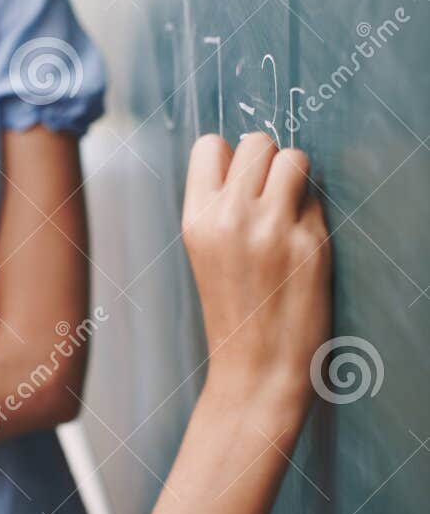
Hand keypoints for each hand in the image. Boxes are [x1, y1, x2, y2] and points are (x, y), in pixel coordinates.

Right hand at [181, 133, 331, 422]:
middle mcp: (231, 218)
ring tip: (289, 212)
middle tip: (271, 197)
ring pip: (294, 157)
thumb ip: (219, 206)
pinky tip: (302, 246)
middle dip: (268, 162)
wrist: (258, 371)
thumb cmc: (233, 313)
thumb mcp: (204, 253)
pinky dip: (313, 215)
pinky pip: (317, 199)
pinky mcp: (311, 244)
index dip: (231, 159)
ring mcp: (273, 229)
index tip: (240, 185)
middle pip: (257, 142)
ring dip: (296, 179)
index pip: (211, 145)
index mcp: (196, 220)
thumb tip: (250, 162)